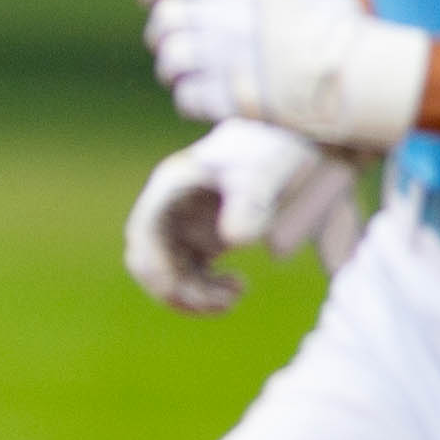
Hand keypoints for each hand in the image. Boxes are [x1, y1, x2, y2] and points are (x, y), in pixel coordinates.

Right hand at [122, 120, 366, 315]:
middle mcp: (171, 206)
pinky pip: (189, 276)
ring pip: (168, 273)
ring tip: (235, 295)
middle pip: (149, 259)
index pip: (143, 231)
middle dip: (176, 288)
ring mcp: (185, 225)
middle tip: (220, 301)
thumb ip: (252, 200)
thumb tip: (236, 240)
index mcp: (173, 183)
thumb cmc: (277, 145)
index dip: (153, 265)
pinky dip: (206, 292)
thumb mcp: (266, 169)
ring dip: (193, 295)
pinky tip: (237, 288)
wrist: (296, 138)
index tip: (180, 289)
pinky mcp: (203, 239)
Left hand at [139, 0, 429, 147]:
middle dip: (160, 30)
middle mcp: (236, 23)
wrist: (365, 79)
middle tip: (166, 40)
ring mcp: (234, 63)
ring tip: (182, 72)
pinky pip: (187, 99)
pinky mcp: (236, 102)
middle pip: (168, 19)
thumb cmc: (339, 24)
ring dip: (170, 68)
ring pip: (172, 61)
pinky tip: (201, 96)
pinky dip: (187, 98)